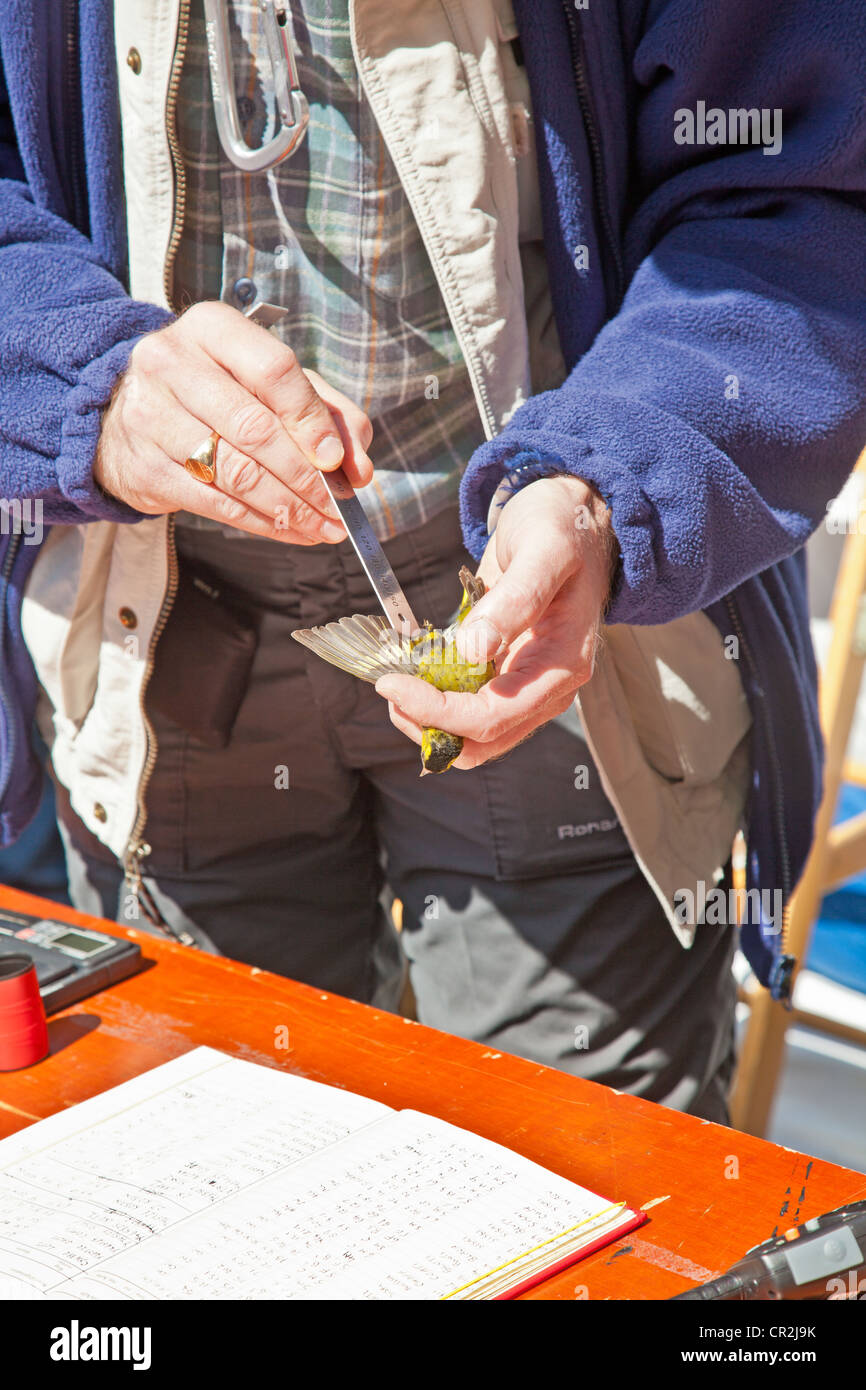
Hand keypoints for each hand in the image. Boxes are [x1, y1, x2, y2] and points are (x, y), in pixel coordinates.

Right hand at [94, 301, 373, 543]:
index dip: (311, 418)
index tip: (337, 459)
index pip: (273, 369)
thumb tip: (358, 468)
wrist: (125, 413)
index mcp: (212, 328)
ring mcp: (150, 416)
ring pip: (235, 472)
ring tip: (323, 527)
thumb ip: (328, 413)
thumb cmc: (217, 392)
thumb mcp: (272, 384)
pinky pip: (214, 502)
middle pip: (255, 428)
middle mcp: (172, 364)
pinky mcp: (144, 466)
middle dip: (306, 477)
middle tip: (339, 508)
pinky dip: (261, 523)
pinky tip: (291, 531)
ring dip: (289, 508)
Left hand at [375, 475, 617, 767]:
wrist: (573, 517)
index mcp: (562, 665)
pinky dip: (435, 701)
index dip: (437, 711)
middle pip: (481, 742)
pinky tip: (416, 668)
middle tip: (391, 685)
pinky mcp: (505, 676)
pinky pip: (467, 708)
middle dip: (428, 725)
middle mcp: (546, 688)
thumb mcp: (545, 550)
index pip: (493, 717)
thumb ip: (516, 599)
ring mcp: (526, 686)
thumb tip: (475, 650)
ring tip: (398, 678)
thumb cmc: (564, 529)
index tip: (391, 684)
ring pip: (472, 737)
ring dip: (428, 720)